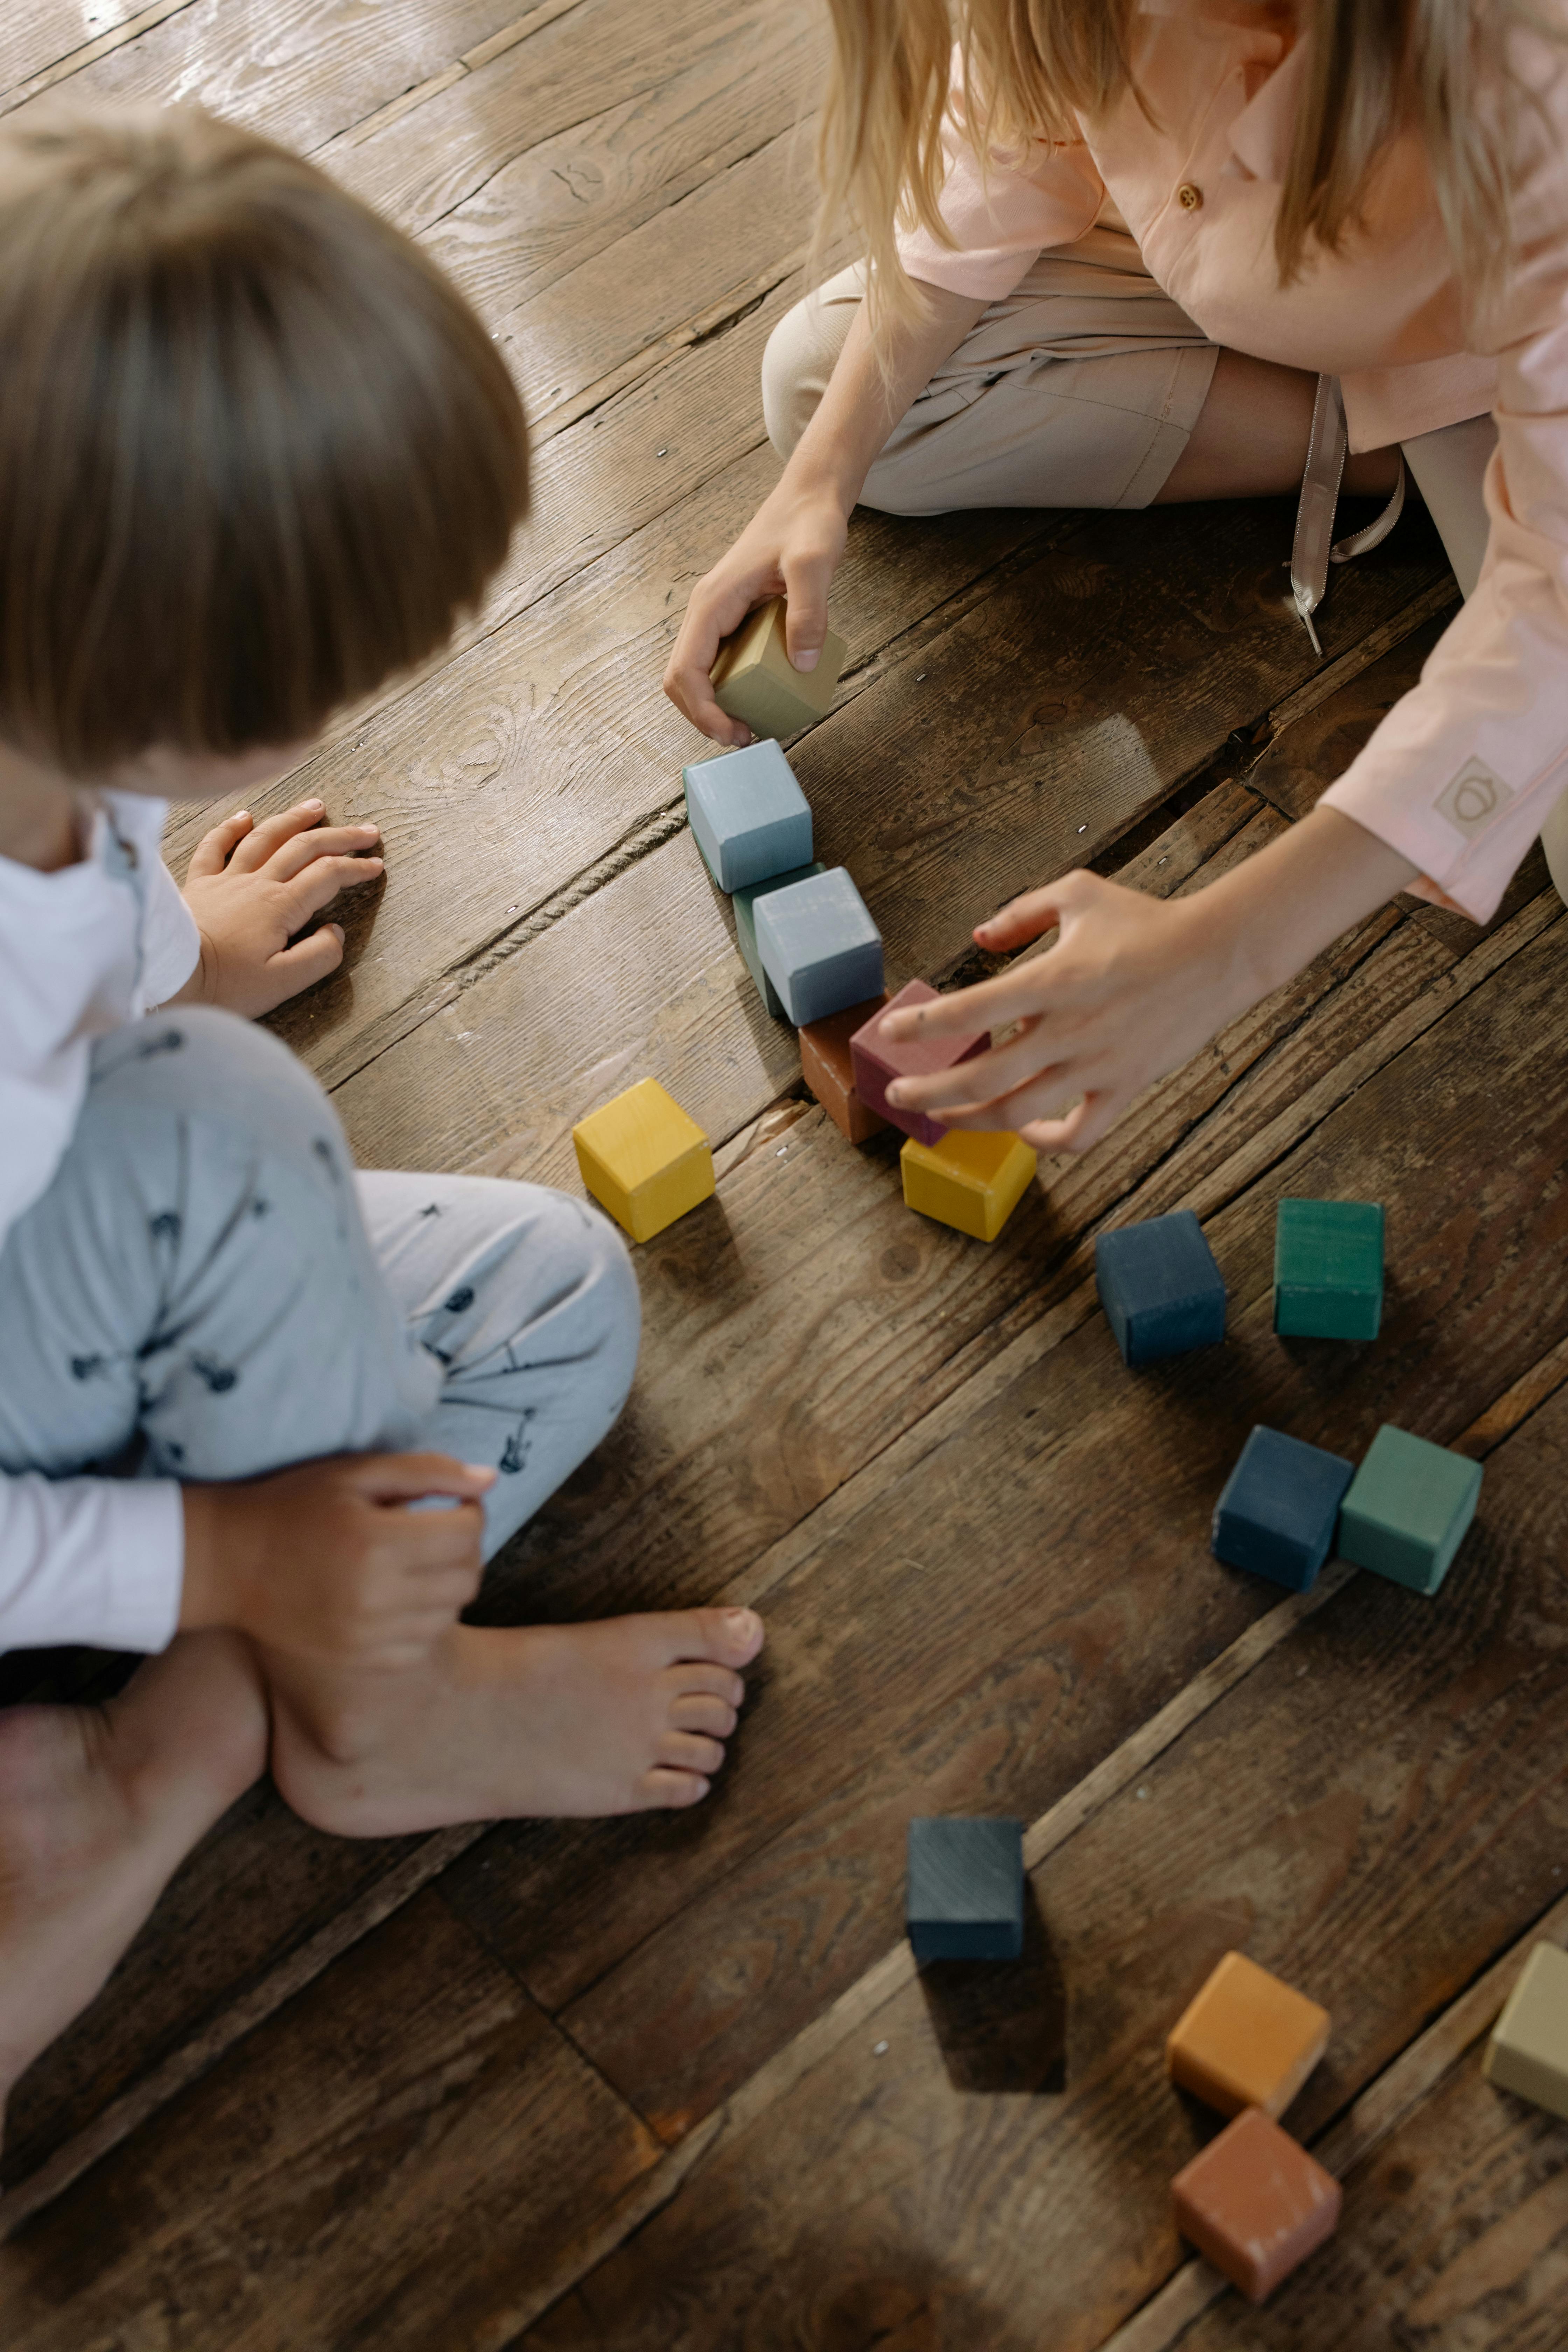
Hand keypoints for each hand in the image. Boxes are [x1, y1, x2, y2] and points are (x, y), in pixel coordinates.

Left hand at [175, 799, 383, 1016]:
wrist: (167, 976)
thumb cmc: (224, 985)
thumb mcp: (283, 983)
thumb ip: (319, 956)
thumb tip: (335, 932)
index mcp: (281, 906)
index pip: (328, 876)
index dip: (356, 868)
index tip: (375, 865)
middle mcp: (256, 883)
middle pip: (304, 848)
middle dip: (340, 837)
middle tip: (366, 831)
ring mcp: (225, 880)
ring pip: (265, 838)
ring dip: (294, 820)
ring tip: (316, 807)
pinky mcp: (198, 885)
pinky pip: (215, 846)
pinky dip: (231, 828)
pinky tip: (245, 816)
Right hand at [180, 1454, 496, 1670]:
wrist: (227, 1562)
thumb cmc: (293, 1506)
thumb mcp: (355, 1472)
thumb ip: (427, 1471)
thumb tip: (491, 1480)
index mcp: (376, 1542)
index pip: (467, 1532)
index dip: (470, 1510)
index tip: (452, 1502)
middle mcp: (375, 1596)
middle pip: (468, 1574)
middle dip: (465, 1546)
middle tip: (438, 1530)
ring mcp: (367, 1636)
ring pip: (452, 1611)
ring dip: (448, 1582)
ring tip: (417, 1561)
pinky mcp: (359, 1660)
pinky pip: (424, 1643)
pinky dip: (426, 1618)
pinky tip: (400, 1595)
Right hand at [663, 479, 848, 743]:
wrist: (808, 499)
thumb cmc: (808, 523)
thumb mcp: (814, 562)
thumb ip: (809, 611)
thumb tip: (804, 664)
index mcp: (713, 602)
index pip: (685, 670)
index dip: (701, 710)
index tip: (731, 733)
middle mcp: (707, 611)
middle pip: (683, 679)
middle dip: (704, 715)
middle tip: (744, 738)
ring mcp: (719, 615)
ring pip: (698, 674)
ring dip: (715, 706)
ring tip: (750, 726)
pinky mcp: (735, 618)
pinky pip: (720, 663)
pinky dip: (732, 688)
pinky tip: (760, 698)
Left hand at [878, 809, 1420, 1157]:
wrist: (1218, 953)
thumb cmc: (1146, 920)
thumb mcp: (1079, 894)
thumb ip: (1021, 913)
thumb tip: (978, 939)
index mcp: (1053, 981)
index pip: (971, 1011)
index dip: (923, 1026)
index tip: (890, 1035)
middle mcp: (1069, 1031)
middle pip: (983, 1076)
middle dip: (930, 1092)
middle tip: (897, 1096)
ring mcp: (1098, 1067)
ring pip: (1020, 1113)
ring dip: (971, 1120)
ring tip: (941, 1117)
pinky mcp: (1125, 1088)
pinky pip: (1081, 1135)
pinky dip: (1047, 1143)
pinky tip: (1025, 1132)